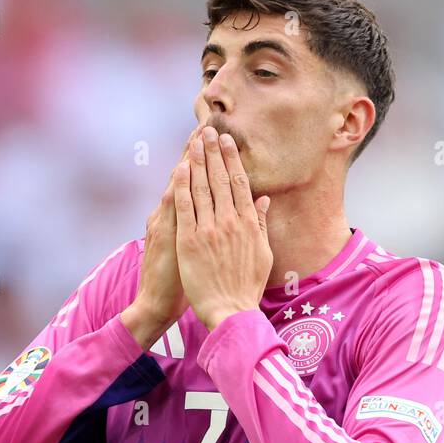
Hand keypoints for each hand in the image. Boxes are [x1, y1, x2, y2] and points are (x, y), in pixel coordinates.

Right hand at [123, 131, 198, 348]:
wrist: (155, 305)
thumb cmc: (177, 283)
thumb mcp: (188, 252)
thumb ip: (197, 230)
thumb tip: (210, 215)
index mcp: (177, 220)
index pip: (193, 184)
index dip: (203, 161)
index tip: (213, 139)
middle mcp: (167, 216)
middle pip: (185, 177)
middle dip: (197, 151)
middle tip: (207, 124)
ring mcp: (164, 224)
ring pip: (177, 186)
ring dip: (187, 160)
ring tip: (197, 136)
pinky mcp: (163, 236)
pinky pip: (172, 207)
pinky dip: (177, 187)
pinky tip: (182, 170)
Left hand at [173, 126, 271, 330]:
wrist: (230, 312)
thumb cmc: (246, 287)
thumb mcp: (263, 254)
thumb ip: (261, 224)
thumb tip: (263, 201)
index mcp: (249, 224)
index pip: (239, 183)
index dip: (231, 159)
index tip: (225, 141)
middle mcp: (230, 222)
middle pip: (220, 179)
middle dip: (213, 152)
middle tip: (207, 130)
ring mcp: (209, 231)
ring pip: (202, 188)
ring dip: (197, 161)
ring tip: (193, 141)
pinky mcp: (190, 242)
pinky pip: (185, 207)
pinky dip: (183, 185)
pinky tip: (180, 168)